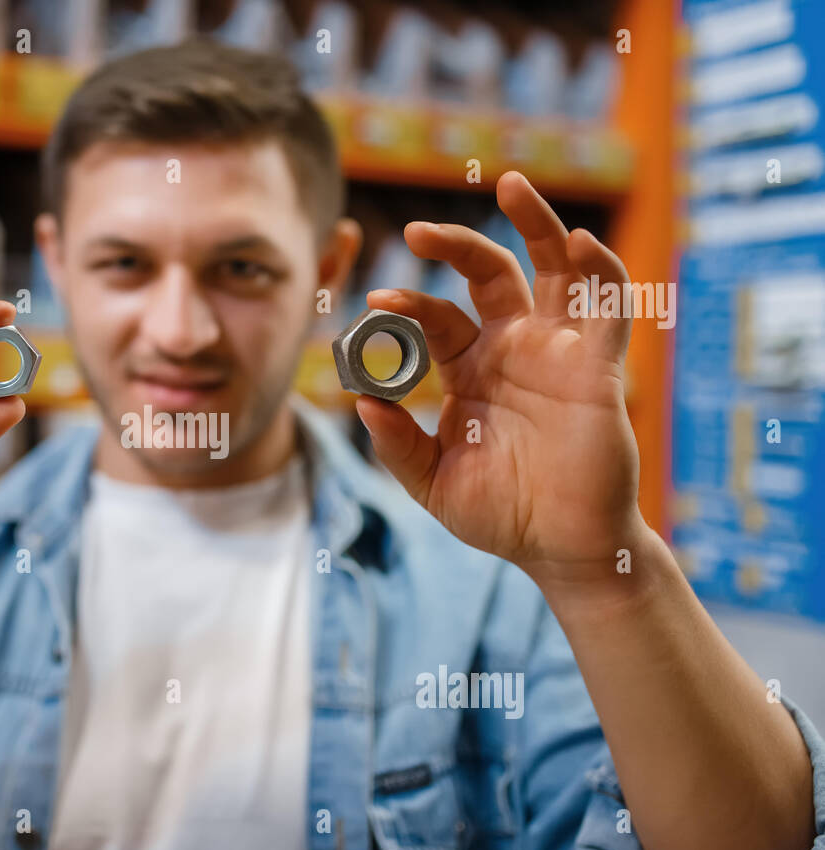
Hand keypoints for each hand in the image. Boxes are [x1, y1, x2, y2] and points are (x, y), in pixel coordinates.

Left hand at [357, 171, 648, 588]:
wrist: (559, 549)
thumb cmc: (499, 514)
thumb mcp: (432, 482)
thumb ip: (397, 444)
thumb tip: (360, 403)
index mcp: (471, 368)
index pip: (438, 317)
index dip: (409, 304)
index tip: (377, 302)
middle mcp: (515, 348)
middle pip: (491, 272)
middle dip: (457, 244)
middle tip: (416, 231)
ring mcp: (560, 351)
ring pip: (555, 268)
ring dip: (538, 222)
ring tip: (511, 183)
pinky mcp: (600, 367)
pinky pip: (607, 307)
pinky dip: (599, 269)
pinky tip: (578, 242)